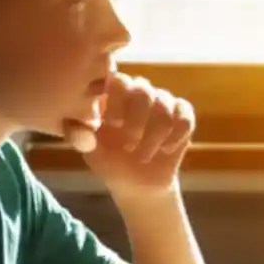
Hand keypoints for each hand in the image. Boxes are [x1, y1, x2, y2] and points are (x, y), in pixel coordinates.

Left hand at [65, 73, 195, 196]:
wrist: (137, 184)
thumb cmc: (109, 161)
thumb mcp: (89, 151)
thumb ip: (79, 135)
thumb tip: (82, 127)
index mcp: (113, 95)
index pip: (116, 79)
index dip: (116, 101)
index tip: (112, 124)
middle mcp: (138, 93)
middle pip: (142, 89)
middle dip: (136, 121)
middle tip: (128, 146)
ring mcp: (163, 102)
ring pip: (164, 105)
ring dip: (154, 136)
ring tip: (143, 156)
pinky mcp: (183, 117)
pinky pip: (185, 117)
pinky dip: (175, 137)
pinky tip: (165, 150)